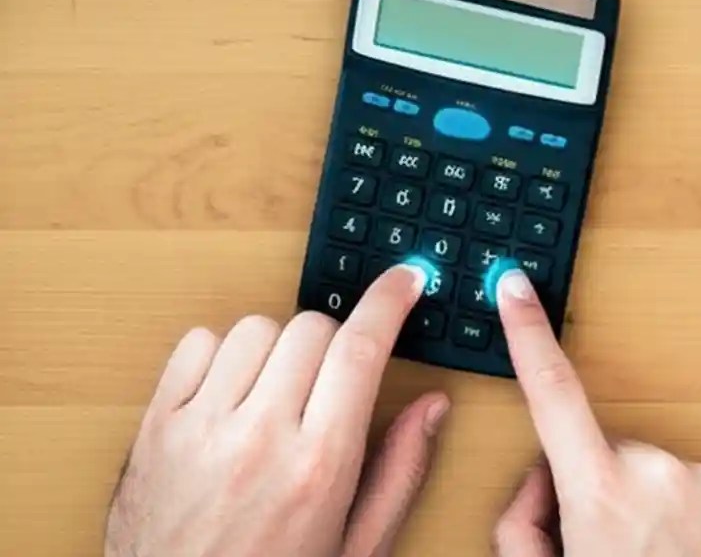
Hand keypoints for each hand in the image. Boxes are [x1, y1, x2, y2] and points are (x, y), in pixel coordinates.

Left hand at [105, 265, 450, 556]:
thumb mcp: (358, 545)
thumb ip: (401, 470)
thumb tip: (432, 406)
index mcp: (320, 465)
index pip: (362, 348)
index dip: (390, 301)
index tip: (405, 281)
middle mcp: (259, 437)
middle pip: (312, 328)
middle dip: (336, 340)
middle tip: (335, 377)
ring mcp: (200, 427)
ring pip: (256, 327)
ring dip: (279, 346)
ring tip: (280, 390)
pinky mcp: (156, 426)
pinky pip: (196, 344)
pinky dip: (221, 353)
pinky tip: (234, 391)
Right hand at [490, 270, 700, 556]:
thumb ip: (524, 528)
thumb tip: (541, 483)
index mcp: (600, 496)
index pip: (553, 395)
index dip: (529, 335)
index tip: (517, 288)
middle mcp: (660, 475)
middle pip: (613, 455)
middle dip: (608, 491)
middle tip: (616, 549)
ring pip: (669, 474)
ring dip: (664, 508)